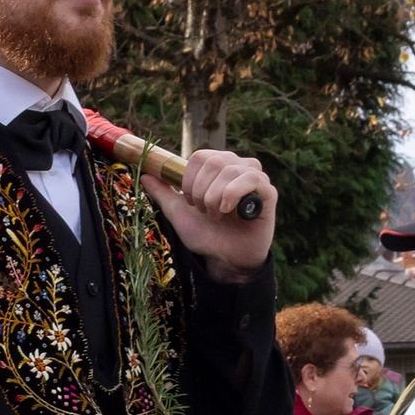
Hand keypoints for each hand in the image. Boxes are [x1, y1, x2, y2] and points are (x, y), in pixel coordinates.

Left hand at [154, 146, 279, 275]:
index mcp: (217, 167)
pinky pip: (252, 179)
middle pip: (214, 161)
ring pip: (230, 170)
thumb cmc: (206, 234)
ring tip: (217, 215)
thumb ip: (163, 193)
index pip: (200, 156)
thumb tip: (145, 174)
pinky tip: (229, 210)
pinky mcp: (269, 192)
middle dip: (200, 191)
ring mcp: (255, 178)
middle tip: (203, 210)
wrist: (225, 258)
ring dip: (214, 197)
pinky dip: (233, 194)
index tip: (189, 201)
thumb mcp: (178, 213)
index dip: (189, 179)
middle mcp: (238, 166)